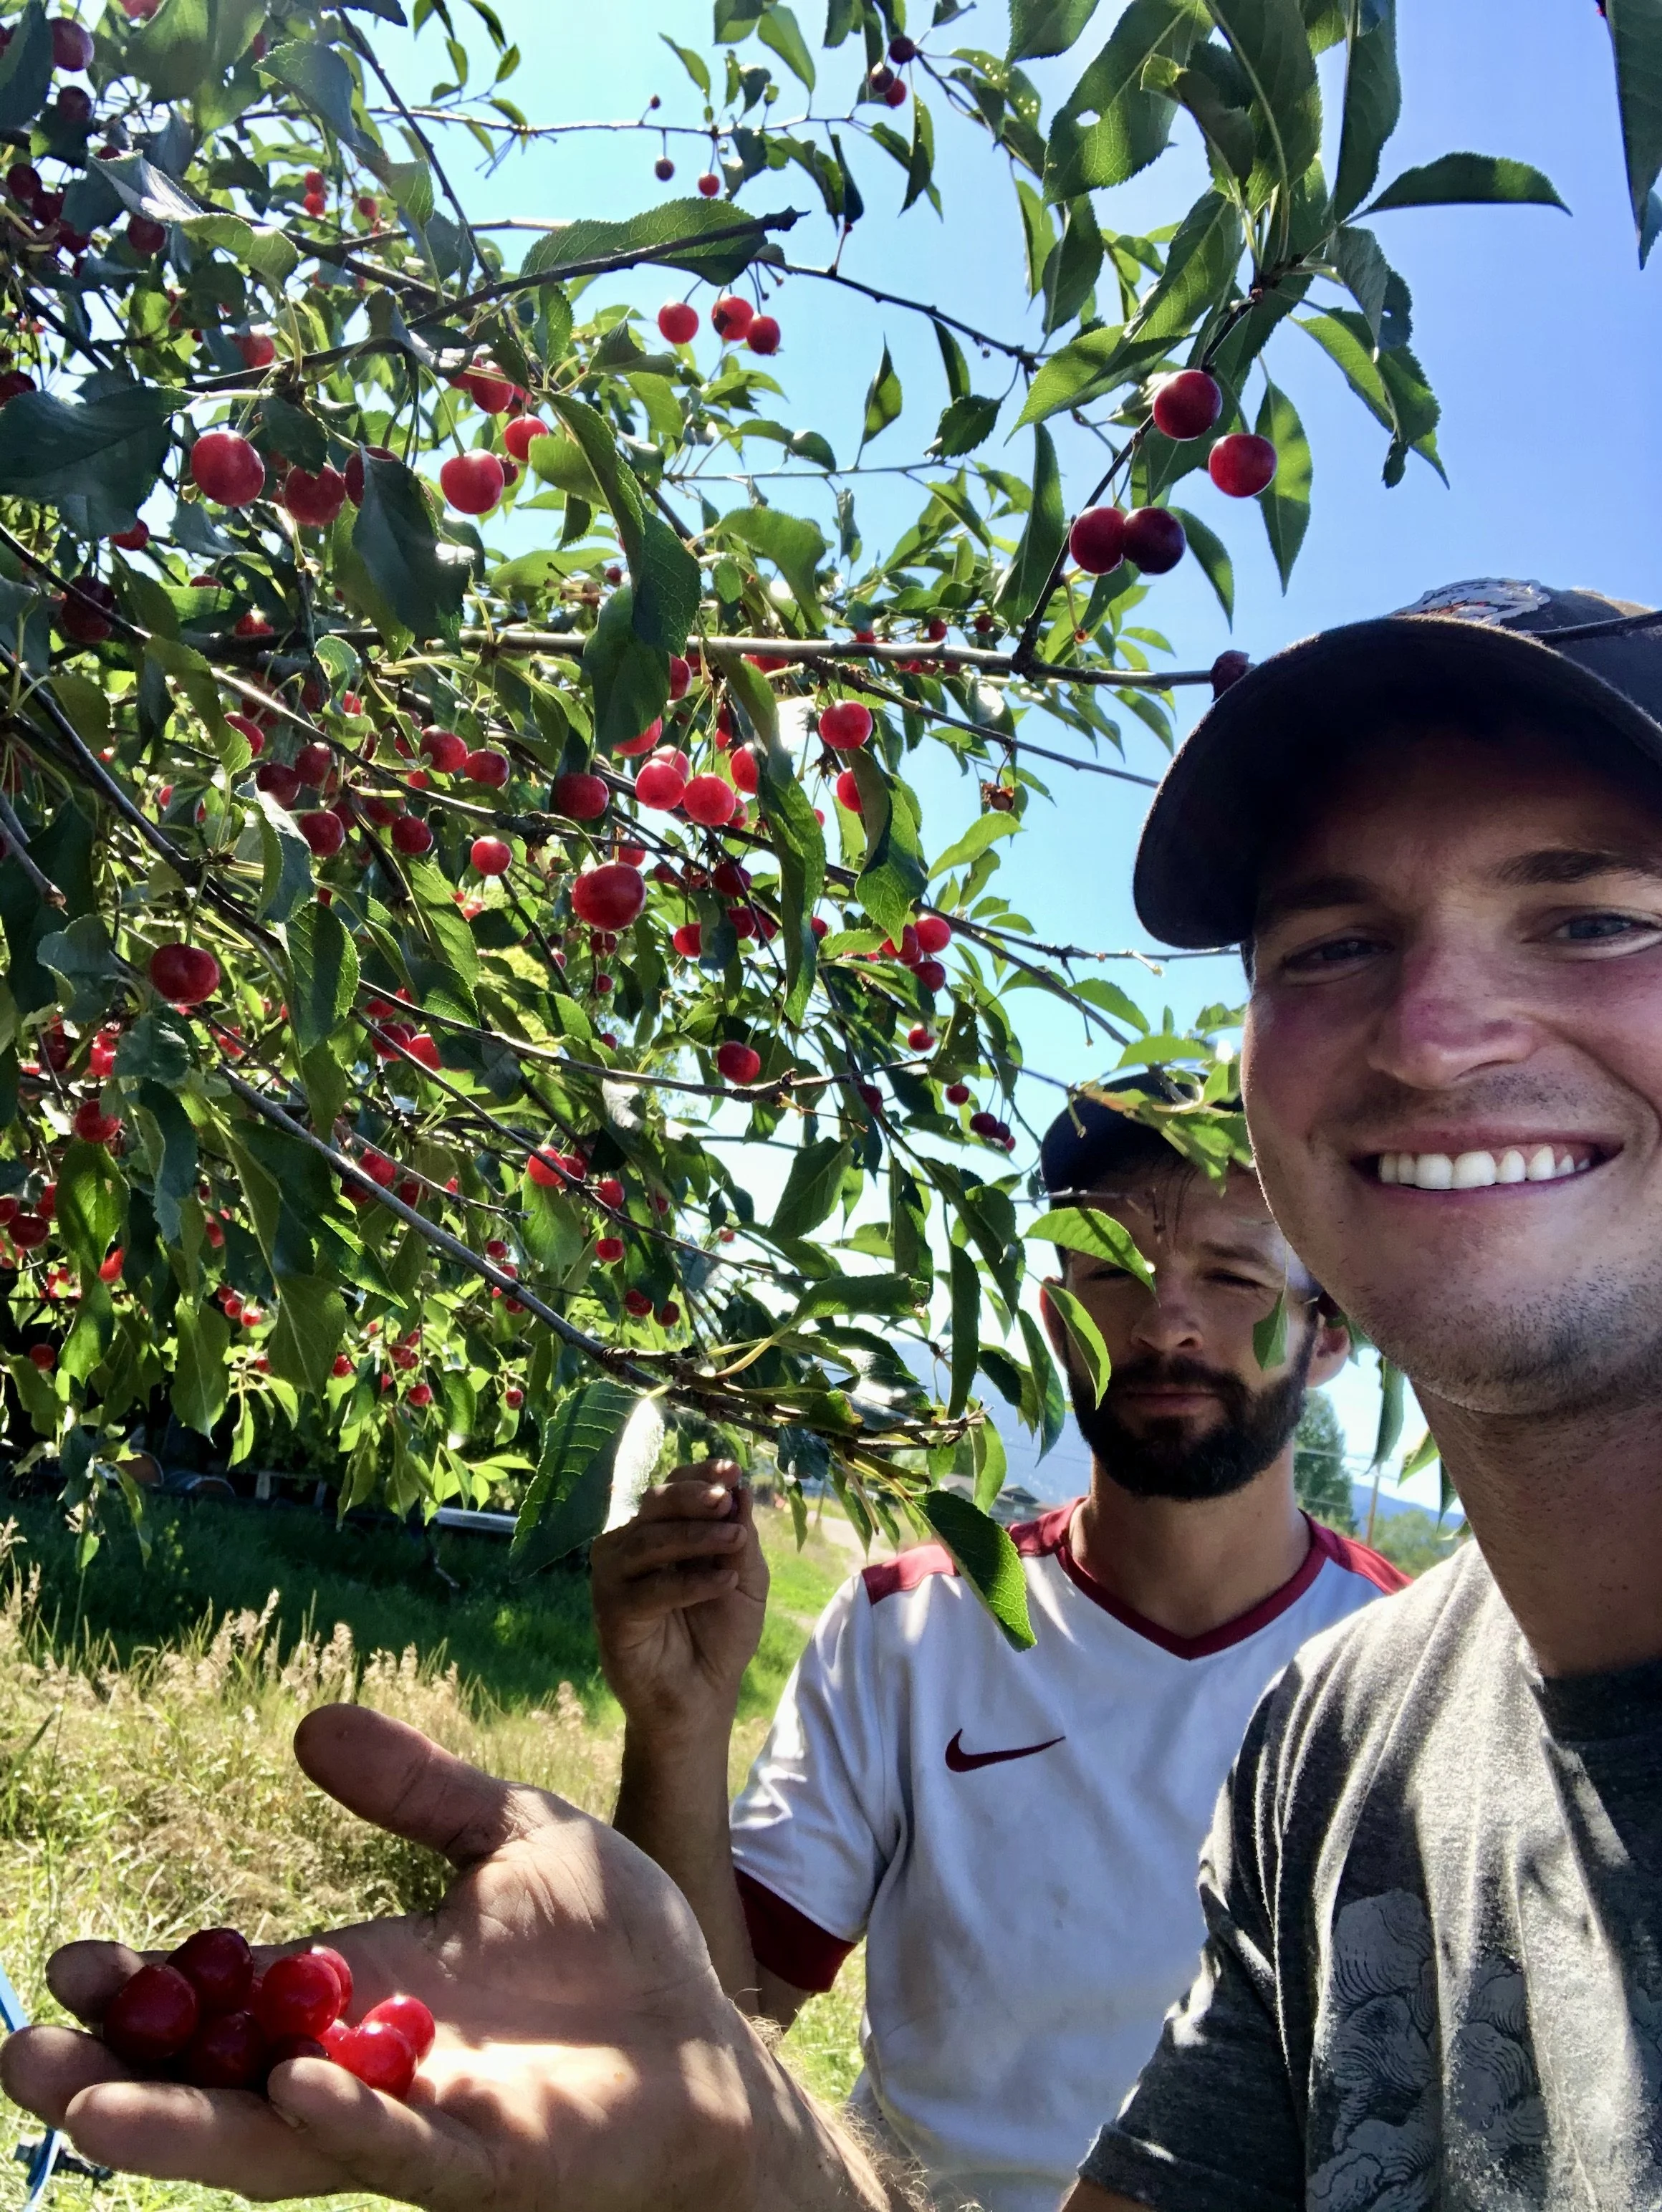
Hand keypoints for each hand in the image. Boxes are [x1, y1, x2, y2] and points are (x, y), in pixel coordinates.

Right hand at [0, 1705, 873, 2211]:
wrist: (709, 2027)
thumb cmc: (616, 1942)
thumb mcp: (509, 1835)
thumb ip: (418, 1789)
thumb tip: (312, 1723)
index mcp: (361, 1988)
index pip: (230, 1995)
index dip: (151, 1985)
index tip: (71, 1960)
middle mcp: (369, 2064)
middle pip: (218, 2085)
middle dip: (119, 2078)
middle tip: (21, 2057)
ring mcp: (422, 2116)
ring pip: (279, 2140)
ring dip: (184, 2127)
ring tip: (85, 2105)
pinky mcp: (490, 2154)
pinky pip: (403, 2147)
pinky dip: (347, 2119)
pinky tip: (296, 2086)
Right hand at [590, 1460, 768, 1745]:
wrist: (704, 1697)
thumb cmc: (721, 1636)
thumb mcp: (745, 1580)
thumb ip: (742, 1537)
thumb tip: (742, 1488)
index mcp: (661, 1531)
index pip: (674, 1487)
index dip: (700, 1474)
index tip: (733, 1470)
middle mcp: (631, 1547)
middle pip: (653, 1503)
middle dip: (692, 1496)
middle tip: (726, 1499)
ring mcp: (615, 1579)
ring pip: (647, 1541)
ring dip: (694, 1535)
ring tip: (735, 1540)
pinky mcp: (612, 1614)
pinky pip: (648, 1589)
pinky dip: (688, 1582)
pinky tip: (723, 1581)